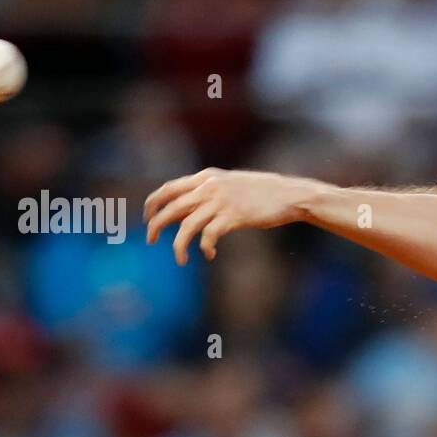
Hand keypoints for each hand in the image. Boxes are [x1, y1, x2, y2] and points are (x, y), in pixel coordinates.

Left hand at [143, 168, 309, 264]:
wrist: (288, 195)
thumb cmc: (261, 192)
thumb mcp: (230, 185)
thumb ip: (207, 192)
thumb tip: (186, 209)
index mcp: (206, 177)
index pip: (168, 189)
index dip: (152, 204)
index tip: (147, 218)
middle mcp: (209, 187)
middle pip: (171, 207)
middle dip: (156, 225)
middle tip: (151, 240)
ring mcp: (221, 202)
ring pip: (186, 225)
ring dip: (178, 245)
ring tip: (179, 259)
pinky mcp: (233, 217)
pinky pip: (208, 236)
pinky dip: (205, 248)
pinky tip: (210, 254)